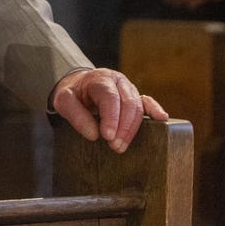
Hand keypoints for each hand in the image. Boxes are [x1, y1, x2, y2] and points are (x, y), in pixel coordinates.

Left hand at [51, 67, 168, 153]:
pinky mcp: (135, 97)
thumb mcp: (63, 100)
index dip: (111, 118)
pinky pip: (148, 102)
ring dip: (132, 129)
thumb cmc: (72, 94)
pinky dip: (155, 110)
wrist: (78, 85)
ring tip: (121, 146)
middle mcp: (118, 81)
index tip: (107, 137)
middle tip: (114, 146)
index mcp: (100, 79)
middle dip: (123, 128)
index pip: (109, 98)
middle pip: (128, 104)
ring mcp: (129, 88)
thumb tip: (94, 135)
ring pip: (138, 107)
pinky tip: (161, 119)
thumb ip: (75, 115)